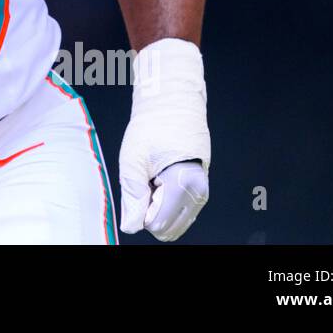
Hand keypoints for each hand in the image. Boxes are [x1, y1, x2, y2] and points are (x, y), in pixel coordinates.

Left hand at [118, 38, 210, 240]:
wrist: (173, 104)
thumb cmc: (151, 127)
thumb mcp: (132, 160)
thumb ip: (132, 197)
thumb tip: (131, 227)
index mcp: (183, 185)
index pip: (157, 224)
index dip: (140, 210)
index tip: (139, 184)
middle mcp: (198, 193)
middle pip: (167, 228)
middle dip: (150, 211)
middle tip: (146, 180)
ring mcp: (202, 194)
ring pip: (174, 223)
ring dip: (158, 207)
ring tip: (153, 178)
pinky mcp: (200, 192)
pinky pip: (180, 212)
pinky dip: (166, 202)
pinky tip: (160, 179)